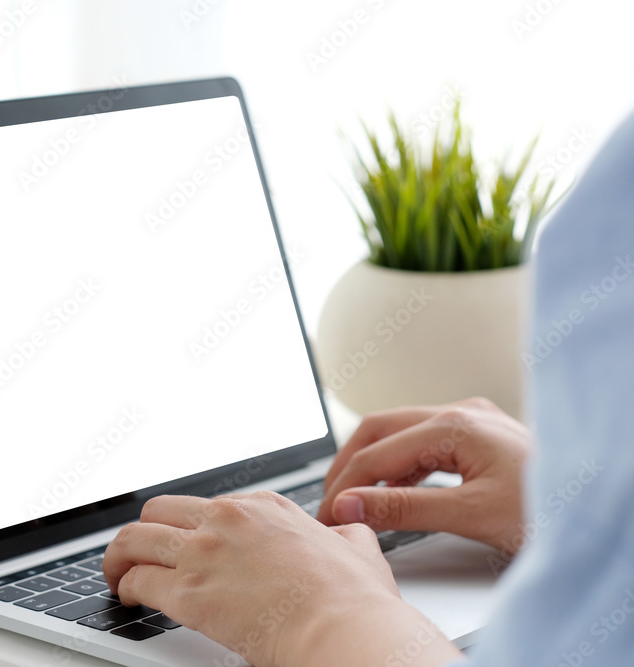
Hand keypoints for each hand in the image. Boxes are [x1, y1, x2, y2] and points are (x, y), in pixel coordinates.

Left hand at [102, 492, 460, 666]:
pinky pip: (138, 579)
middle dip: (146, 532)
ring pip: (135, 539)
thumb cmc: (352, 599)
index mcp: (264, 507)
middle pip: (159, 511)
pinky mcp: (188, 592)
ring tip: (117, 573)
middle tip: (139, 553)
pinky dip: (126, 588)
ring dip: (120, 557)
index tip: (186, 542)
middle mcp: (228, 520)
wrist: (342, 628)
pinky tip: (129, 598)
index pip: (207, 505)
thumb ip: (344, 535)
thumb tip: (345, 534)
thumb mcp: (356, 548)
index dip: (191, 527)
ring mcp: (204, 553)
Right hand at [317, 397, 530, 552]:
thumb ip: (404, 509)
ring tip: (354, 496)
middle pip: (380, 428)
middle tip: (329, 500)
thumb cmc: (551, 510)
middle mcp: (461, 412)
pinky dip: (398, 463)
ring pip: (399, 430)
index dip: (345, 485)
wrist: (601, 505)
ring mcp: (471, 419)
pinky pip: (422, 440)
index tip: (327, 514)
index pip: (377, 452)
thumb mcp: (472, 516)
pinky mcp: (479, 434)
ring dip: (372, 461)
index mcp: (456, 425)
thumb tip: (351, 505)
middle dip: (348, 463)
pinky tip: (394, 486)